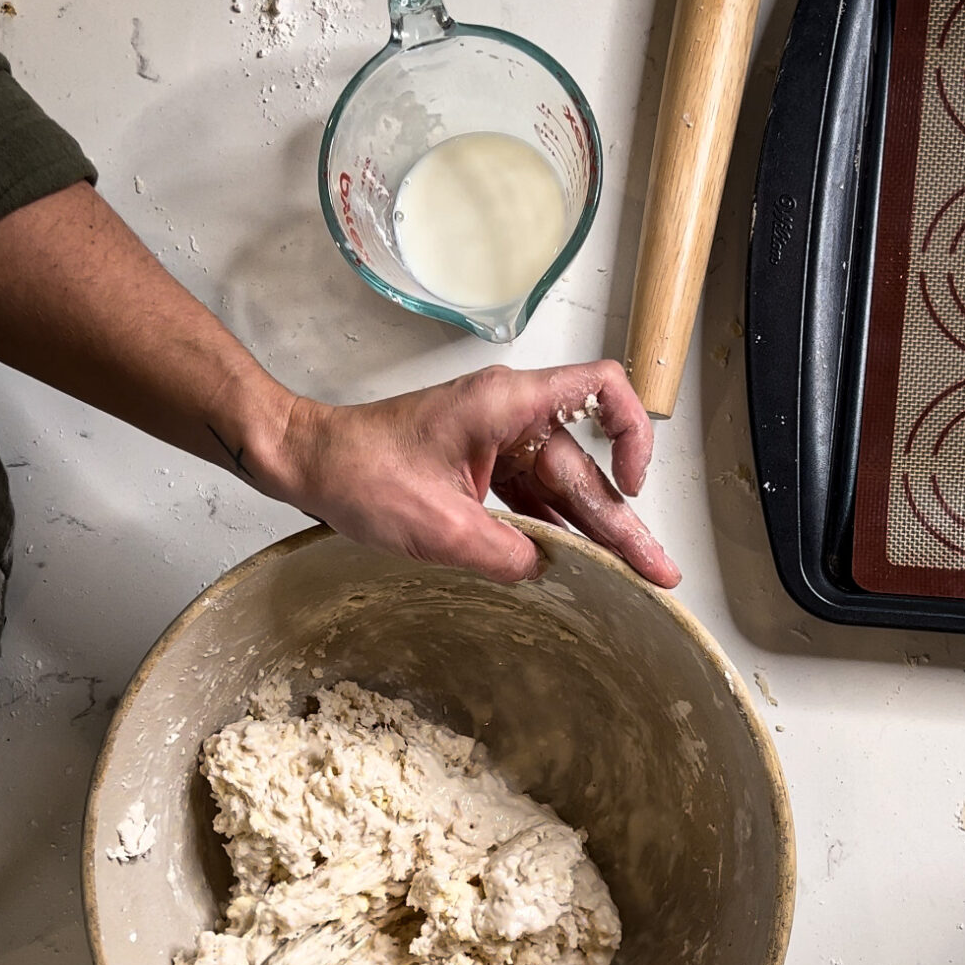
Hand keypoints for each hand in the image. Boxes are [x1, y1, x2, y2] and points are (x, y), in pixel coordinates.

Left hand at [271, 361, 680, 586]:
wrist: (308, 462)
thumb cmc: (357, 471)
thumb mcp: (436, 526)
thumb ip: (500, 552)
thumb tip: (543, 571)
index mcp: (505, 404)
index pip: (599, 388)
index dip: (631, 433)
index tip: (632, 484)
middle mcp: (509, 414)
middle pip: (584, 463)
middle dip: (621, 521)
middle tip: (656, 570)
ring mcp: (496, 440)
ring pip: (561, 485)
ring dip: (593, 532)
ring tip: (631, 576)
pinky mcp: (481, 465)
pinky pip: (532, 497)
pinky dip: (554, 530)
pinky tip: (578, 563)